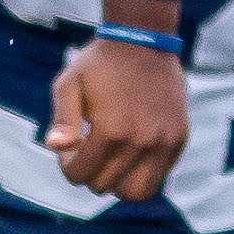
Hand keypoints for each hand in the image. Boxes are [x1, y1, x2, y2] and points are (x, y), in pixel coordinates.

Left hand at [41, 13, 187, 202]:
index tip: (70, 147)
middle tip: (88, 150)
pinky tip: (129, 153)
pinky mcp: (178, 139)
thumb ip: (62, 120)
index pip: (80, 175)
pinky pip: (158, 177)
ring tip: (109, 161)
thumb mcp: (69, 84)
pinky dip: (139, 174)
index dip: (68, 166)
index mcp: (110, 130)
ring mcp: (163, 142)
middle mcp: (140, 141)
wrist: (144, 41)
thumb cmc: (100, 63)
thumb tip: (55, 147)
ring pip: (136, 192)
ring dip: (117, 182)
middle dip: (89, 173)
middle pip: (104, 186)